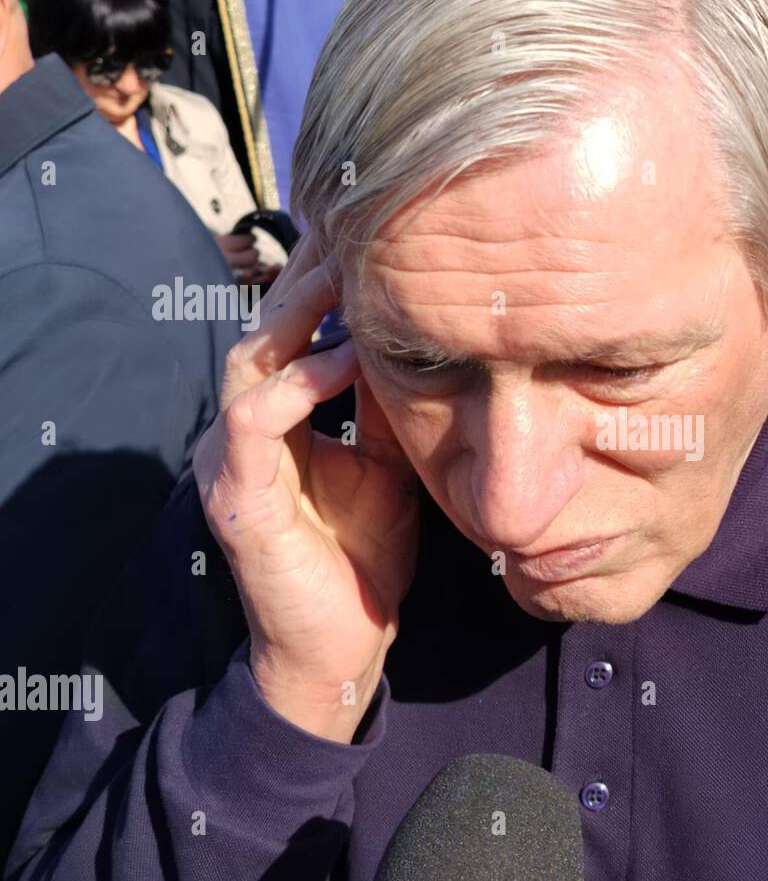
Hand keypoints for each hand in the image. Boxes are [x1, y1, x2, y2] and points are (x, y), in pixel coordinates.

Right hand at [193, 233, 420, 741]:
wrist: (346, 644)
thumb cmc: (365, 555)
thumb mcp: (390, 463)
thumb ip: (390, 406)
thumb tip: (422, 340)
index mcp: (277, 421)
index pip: (289, 330)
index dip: (325, 286)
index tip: (377, 244)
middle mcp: (243, 432)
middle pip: (264, 327)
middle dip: (311, 280)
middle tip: (362, 236)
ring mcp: (232, 463)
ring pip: (248, 357)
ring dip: (301, 314)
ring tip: (353, 276)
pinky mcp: (238, 498)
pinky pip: (255, 419)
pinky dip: (300, 382)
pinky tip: (349, 358)